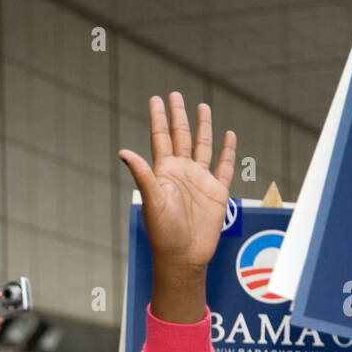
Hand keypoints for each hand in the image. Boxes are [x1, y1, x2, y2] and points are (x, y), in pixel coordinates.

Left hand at [118, 93, 235, 323]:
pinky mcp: (217, 192)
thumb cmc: (164, 233)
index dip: (159, 118)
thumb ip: (142, 174)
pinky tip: (228, 136)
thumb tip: (123, 152)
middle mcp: (181, 173)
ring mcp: (200, 181)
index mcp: (164, 172)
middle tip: (175, 95)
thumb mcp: (152, 201)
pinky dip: (228, 151)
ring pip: (203, 146)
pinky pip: (224, 166)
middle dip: (178, 116)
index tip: (156, 98)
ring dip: (203, 127)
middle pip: (181, 136)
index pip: (161, 137)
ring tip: (203, 107)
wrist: (184, 257)